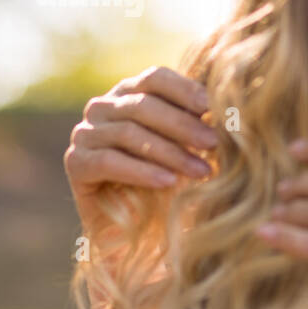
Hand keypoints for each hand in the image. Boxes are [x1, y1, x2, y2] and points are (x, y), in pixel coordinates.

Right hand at [63, 65, 218, 236]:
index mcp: (131, 92)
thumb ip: (201, 124)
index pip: (156, 77)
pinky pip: (108, 161)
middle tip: (214, 144)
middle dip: (183, 125)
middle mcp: (102, 107)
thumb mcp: (190, 149)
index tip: (214, 107)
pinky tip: (168, 183)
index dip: (185, 89)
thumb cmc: (170, 182)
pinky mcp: (76, 163)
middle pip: (143, 104)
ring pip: (128, 132)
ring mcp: (85, 133)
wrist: (138, 230)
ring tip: (200, 171)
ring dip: (169, 152)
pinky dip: (142, 171)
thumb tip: (231, 108)